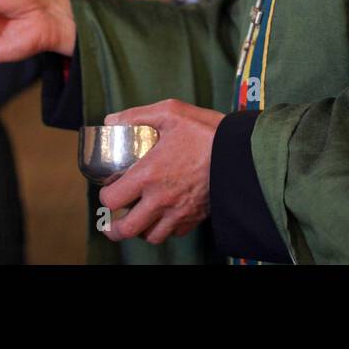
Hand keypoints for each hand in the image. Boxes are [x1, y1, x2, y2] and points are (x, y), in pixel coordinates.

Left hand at [99, 100, 223, 244]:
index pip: (112, 199)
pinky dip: (167, 228)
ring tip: (140, 219)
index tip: (109, 189)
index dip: (105, 196)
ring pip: (151, 236)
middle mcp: (160, 199)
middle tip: (112, 221)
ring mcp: (179, 212)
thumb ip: (137, 115)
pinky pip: (176, 232)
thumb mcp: (171, 112)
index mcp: (148, 175)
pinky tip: (167, 214)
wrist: (243, 152)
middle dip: (114, 228)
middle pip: (127, 229)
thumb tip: (112, 120)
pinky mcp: (197, 217)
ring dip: (141, 230)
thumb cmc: (207, 132)